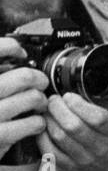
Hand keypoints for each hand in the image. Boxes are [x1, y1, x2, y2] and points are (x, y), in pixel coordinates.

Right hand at [0, 36, 48, 159]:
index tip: (19, 51)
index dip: (7, 47)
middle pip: (22, 77)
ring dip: (41, 101)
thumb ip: (0, 76)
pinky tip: (34, 123)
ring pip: (32, 98)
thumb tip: (14, 55)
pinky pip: (33, 123)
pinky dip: (39, 122)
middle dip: (37, 79)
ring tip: (37, 105)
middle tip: (39, 83)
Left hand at [39, 92, 107, 170]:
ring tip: (47, 109)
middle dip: (58, 108)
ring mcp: (85, 159)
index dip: (79, 104)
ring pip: (59, 137)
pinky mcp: (72, 167)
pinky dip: (42, 137)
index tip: (70, 95)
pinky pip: (50, 152)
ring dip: (49, 119)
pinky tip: (43, 126)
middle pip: (73, 126)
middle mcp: (102, 147)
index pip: (97, 118)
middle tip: (54, 99)